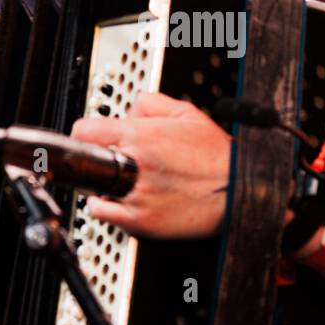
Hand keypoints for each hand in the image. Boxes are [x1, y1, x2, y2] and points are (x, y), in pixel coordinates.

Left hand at [70, 91, 230, 238]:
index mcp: (142, 135)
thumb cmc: (217, 156)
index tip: (89, 137)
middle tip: (107, 159)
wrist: (238, 190)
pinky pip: (102, 215)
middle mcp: (135, 164)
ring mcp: (136, 194)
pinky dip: (104, 208)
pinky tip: (117, 201)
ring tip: (118, 181)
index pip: (85, 130)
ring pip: (92, 188)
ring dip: (100, 183)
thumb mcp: (188, 114)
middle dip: (94, 157)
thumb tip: (131, 107)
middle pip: (85, 159)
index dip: (85, 132)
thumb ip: (152, 103)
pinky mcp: (141, 221)